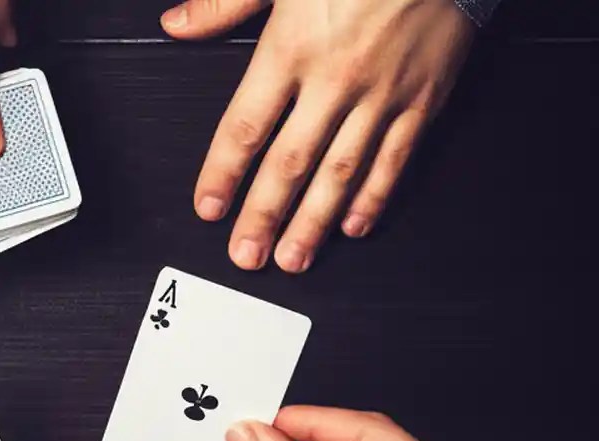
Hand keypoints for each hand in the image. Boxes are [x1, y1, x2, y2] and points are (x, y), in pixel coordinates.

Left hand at [163, 0, 475, 272]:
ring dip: (313, 223)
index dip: (223, 173)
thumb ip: (224, 3)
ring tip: (293, 258)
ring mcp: (381, 95)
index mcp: (292, 48)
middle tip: (247, 255)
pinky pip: (394, 158)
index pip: (245, 127)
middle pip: (289, 163)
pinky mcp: (422, 100)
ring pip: (340, 173)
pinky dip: (373, 196)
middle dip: (263, 216)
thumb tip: (176, 24)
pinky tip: (354, 225)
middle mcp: (334, 79)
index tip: (209, 207)